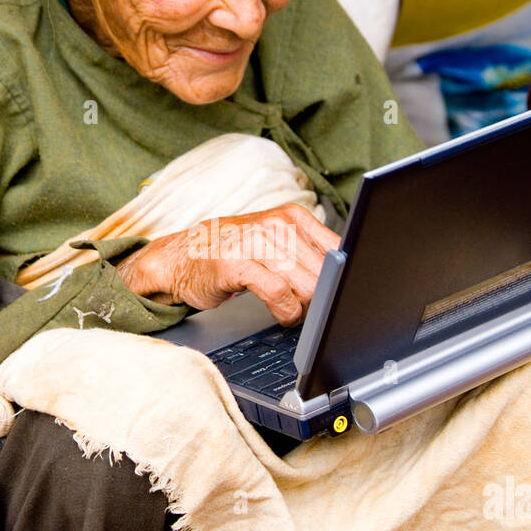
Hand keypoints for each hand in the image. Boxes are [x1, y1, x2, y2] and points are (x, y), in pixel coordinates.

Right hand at [115, 204, 340, 324]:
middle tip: (310, 308)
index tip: (342, 292)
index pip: (337, 248)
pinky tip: (283, 314)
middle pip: (323, 271)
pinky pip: (279, 293)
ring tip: (294, 312)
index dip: (342, 277)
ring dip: (305, 307)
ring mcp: (255, 242)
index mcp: (292, 217)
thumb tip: (347, 275)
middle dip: (321, 297)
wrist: (183, 256)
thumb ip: (310, 254)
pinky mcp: (237, 263)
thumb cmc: (234, 253)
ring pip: (305, 284)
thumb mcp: (277, 243)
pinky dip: (286, 311)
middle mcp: (276, 225)